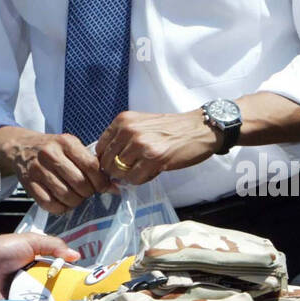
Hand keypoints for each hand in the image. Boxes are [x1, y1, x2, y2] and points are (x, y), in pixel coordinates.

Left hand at [0, 233, 79, 299]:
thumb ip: (54, 245)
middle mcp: (29, 283)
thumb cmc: (2, 249)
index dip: (68, 280)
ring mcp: (21, 297)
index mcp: (35, 267)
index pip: (56, 276)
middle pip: (51, 293)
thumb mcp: (32, 242)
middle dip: (63, 297)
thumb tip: (76, 255)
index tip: (82, 285)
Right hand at [7, 130, 114, 213]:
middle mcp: (51, 154)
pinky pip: (49, 204)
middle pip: (79, 183)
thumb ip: (91, 163)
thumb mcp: (71, 146)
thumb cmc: (53, 148)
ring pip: (65, 195)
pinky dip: (60, 208)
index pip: (91, 166)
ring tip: (75, 197)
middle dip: (88, 192)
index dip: (101, 181)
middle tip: (87, 192)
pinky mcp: (28, 184)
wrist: (21, 147)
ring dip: (75, 202)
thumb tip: (113, 187)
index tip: (103, 187)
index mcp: (66, 142)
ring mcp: (38, 169)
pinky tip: (62, 202)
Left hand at [96, 109, 215, 184]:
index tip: (115, 166)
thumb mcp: (141, 124)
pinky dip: (140, 180)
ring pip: (119, 172)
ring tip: (143, 169)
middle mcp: (128, 130)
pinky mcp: (153, 158)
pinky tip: (152, 172)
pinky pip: (134, 179)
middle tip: (129, 173)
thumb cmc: (171, 128)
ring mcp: (140, 144)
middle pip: (107, 162)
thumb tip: (106, 161)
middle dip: (115, 172)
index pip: (100, 147)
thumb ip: (122, 138)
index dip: (106, 160)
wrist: (199, 129)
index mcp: (123, 120)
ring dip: (129, 176)